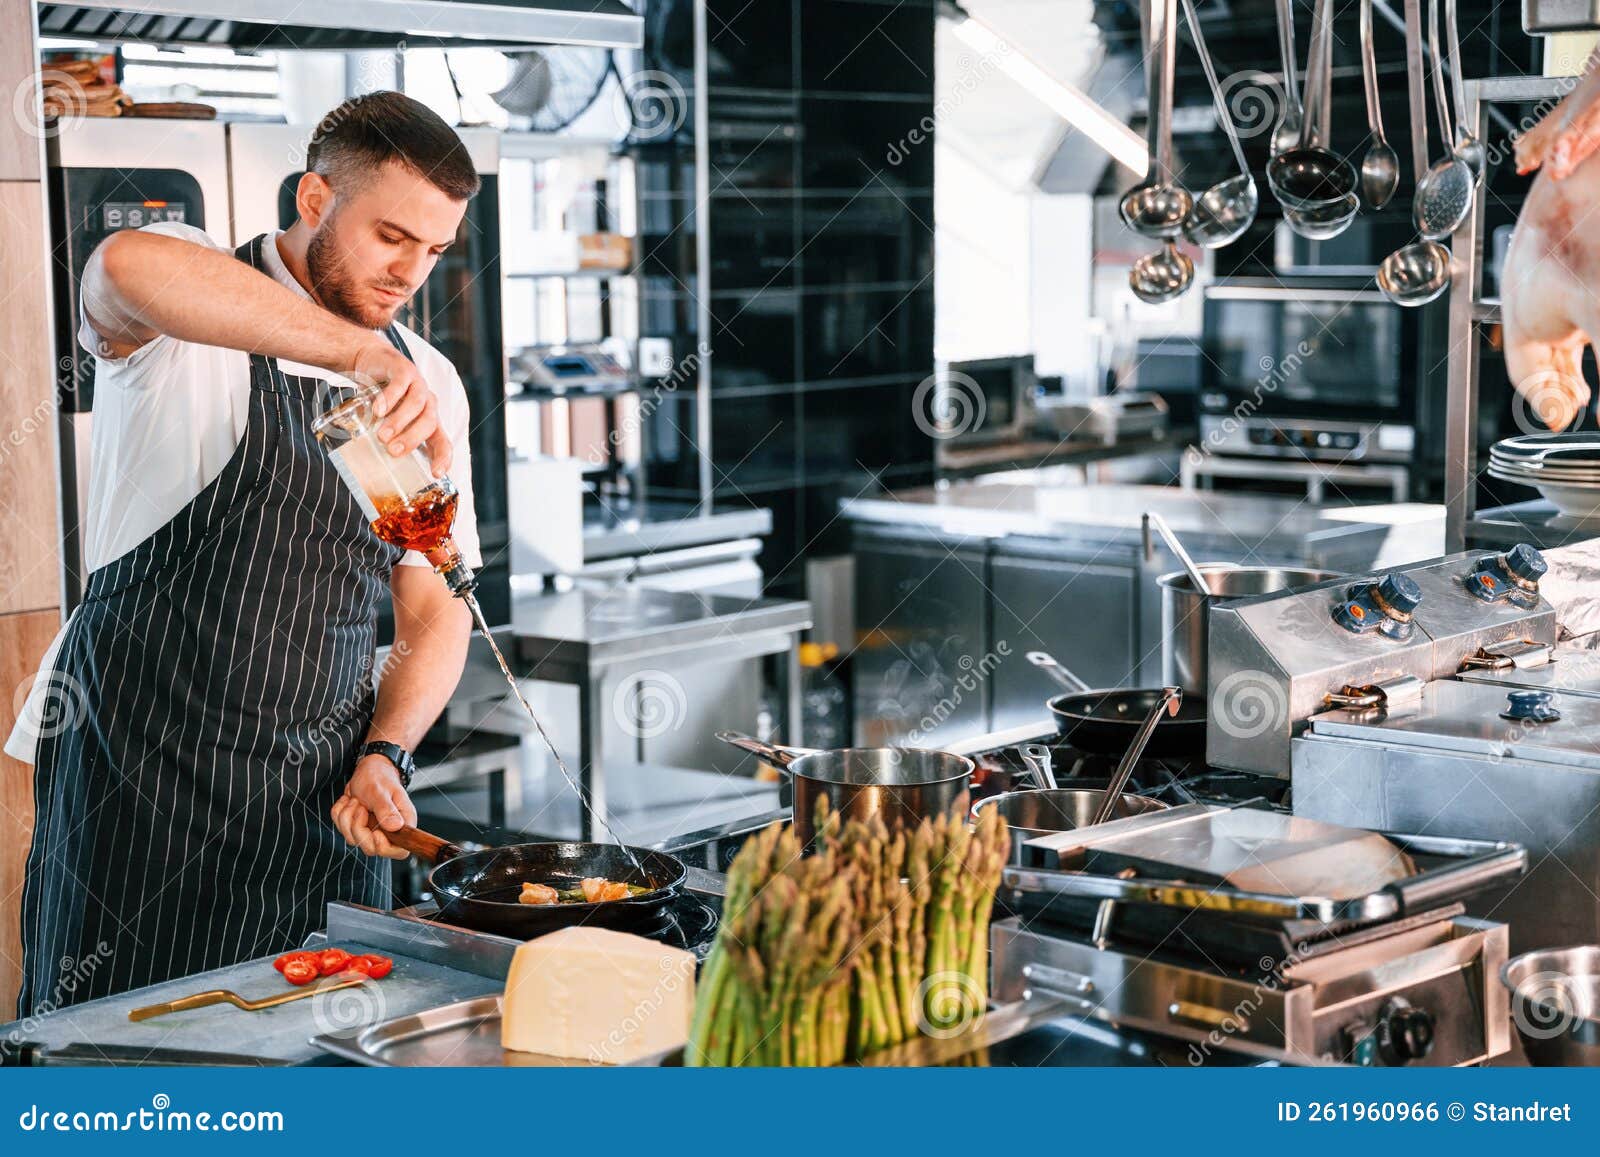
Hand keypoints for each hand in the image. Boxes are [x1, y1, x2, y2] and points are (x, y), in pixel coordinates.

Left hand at [332, 753, 417, 859]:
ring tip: (355, 800)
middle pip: (371, 848)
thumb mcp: (381, 791)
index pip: (400, 851)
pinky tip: (349, 801)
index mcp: (403, 823)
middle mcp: (389, 831)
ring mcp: (371, 831)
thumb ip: (387, 809)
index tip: (375, 832)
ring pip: (352, 839)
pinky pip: (341, 829)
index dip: (385, 847)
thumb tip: (396, 827)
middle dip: (358, 828)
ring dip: (347, 817)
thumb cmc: (379, 777)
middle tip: (360, 807)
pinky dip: (339, 813)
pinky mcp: (356, 828)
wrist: (369, 769)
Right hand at [348, 341, 451, 476]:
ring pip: (417, 403)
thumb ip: (385, 437)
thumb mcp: (385, 420)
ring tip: (382, 435)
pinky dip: (390, 398)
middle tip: (393, 451)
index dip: (443, 457)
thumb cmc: (382, 398)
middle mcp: (428, 403)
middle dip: (412, 439)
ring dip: (400, 421)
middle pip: (429, 423)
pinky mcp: (404, 369)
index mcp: (428, 419)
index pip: (442, 441)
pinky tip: (378, 409)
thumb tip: (369, 465)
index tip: (436, 473)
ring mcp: (418, 384)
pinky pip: (401, 384)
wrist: (372, 361)